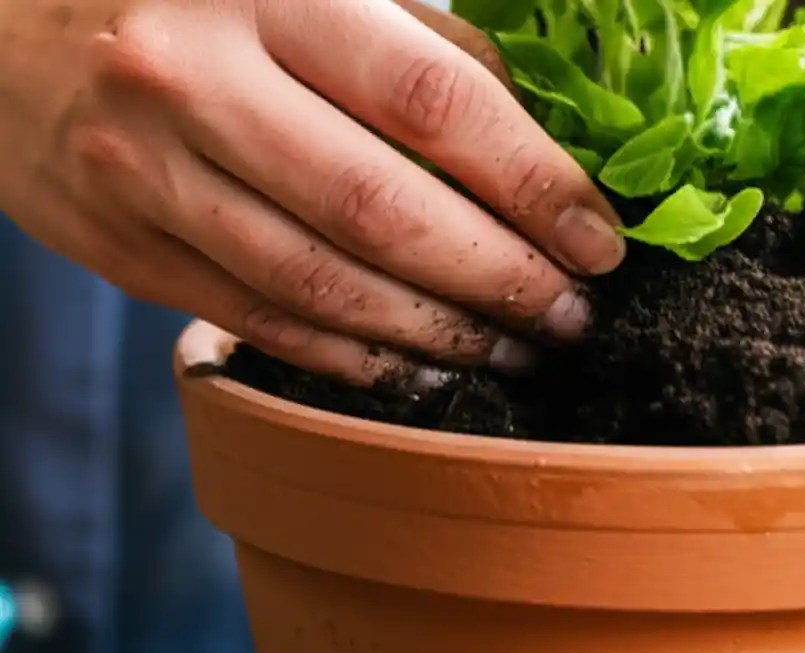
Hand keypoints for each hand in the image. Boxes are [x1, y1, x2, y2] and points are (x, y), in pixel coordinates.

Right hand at [0, 0, 625, 386]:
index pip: (432, 101)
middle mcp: (194, 80)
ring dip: (436, 334)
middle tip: (570, 315)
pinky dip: (350, 357)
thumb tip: (538, 140)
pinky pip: (257, 321)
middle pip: (383, 210)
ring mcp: (144, 173)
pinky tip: (418, 369)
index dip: (531, 182)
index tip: (597, 240)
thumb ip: (417, 42)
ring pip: (321, 284)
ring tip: (512, 350)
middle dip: (499, 278)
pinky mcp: (117, 245)